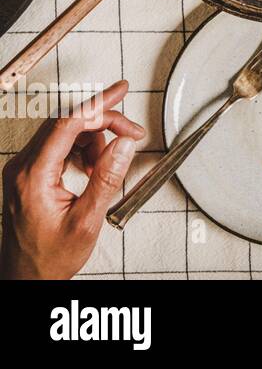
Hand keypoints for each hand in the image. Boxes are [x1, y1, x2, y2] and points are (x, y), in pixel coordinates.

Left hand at [1, 81, 143, 279]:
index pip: (67, 124)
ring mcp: (23, 170)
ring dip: (94, 139)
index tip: (120, 92)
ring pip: (64, 133)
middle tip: (132, 131)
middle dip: (103, 122)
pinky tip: (93, 168)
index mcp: (33, 176)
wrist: (27, 276)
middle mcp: (22, 168)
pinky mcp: (28, 174)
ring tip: (108, 162)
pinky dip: (82, 149)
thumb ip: (107, 178)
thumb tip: (124, 144)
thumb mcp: (87, 220)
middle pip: (66, 123)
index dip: (98, 105)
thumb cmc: (50, 257)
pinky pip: (58, 146)